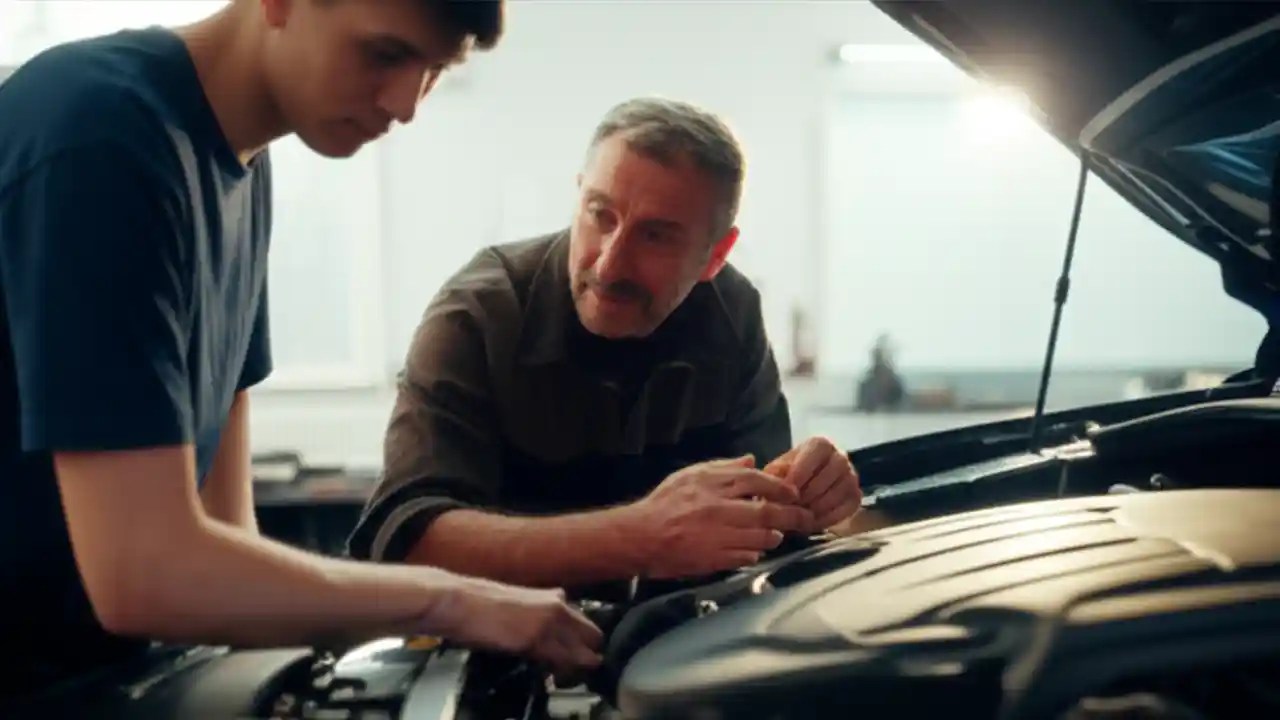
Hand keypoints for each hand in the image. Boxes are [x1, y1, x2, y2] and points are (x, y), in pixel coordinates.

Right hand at [429, 577, 602, 675]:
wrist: (461, 601)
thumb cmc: (481, 604)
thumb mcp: (521, 605)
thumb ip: (542, 616)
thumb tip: (552, 635)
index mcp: (555, 597)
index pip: (586, 623)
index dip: (586, 643)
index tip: (579, 656)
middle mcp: (558, 606)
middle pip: (593, 637)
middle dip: (589, 656)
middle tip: (577, 671)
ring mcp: (549, 622)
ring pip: (582, 652)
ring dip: (578, 668)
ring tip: (565, 678)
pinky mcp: (535, 639)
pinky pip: (561, 661)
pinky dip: (562, 673)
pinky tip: (555, 677)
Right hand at [629, 455, 814, 578]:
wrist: (640, 535)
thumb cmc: (665, 502)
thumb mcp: (691, 475)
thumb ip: (723, 467)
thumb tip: (753, 461)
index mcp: (713, 484)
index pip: (757, 481)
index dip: (781, 488)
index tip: (793, 493)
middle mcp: (719, 508)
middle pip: (766, 512)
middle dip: (791, 515)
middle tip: (805, 518)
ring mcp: (718, 536)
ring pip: (760, 537)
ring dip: (774, 536)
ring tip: (777, 535)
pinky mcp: (714, 559)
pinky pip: (746, 557)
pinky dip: (755, 553)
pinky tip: (756, 550)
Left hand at [763, 437, 861, 533]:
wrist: (797, 494)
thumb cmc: (785, 478)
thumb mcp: (776, 472)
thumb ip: (776, 473)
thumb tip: (780, 483)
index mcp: (820, 445)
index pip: (817, 452)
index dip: (802, 472)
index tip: (788, 490)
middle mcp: (840, 457)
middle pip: (831, 472)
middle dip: (809, 493)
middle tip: (793, 508)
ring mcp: (851, 478)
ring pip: (839, 492)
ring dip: (818, 507)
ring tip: (799, 517)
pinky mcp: (856, 498)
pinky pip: (846, 508)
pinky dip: (828, 518)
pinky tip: (812, 523)